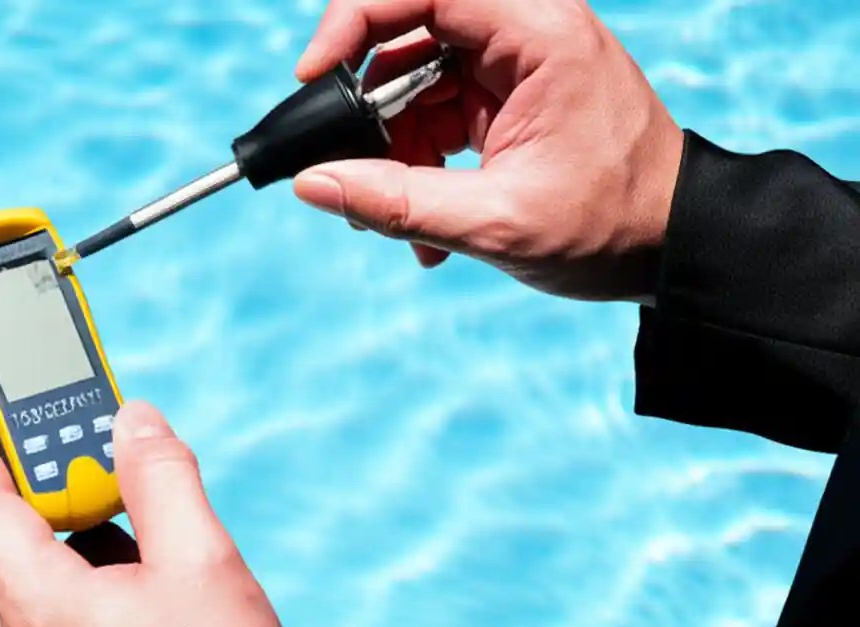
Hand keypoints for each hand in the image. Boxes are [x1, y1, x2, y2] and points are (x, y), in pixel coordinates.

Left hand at [0, 401, 282, 626]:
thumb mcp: (201, 560)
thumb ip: (161, 478)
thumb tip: (133, 421)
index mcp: (41, 608)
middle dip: (21, 492)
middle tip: (68, 455)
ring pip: (15, 588)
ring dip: (48, 540)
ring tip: (119, 517)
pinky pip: (39, 625)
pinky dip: (64, 583)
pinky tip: (130, 579)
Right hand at [292, 0, 684, 302]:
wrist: (673, 245)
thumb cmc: (609, 226)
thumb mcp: (496, 221)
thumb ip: (396, 202)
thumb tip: (311, 184)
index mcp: (539, 34)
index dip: (355, 18)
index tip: (314, 73)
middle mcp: (526, 32)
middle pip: (409, 33)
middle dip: (368, 105)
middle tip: (345, 163)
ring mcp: (514, 63)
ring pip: (413, 79)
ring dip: (390, 148)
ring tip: (389, 217)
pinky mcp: (507, 96)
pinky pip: (434, 110)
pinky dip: (417, 163)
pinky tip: (423, 224)